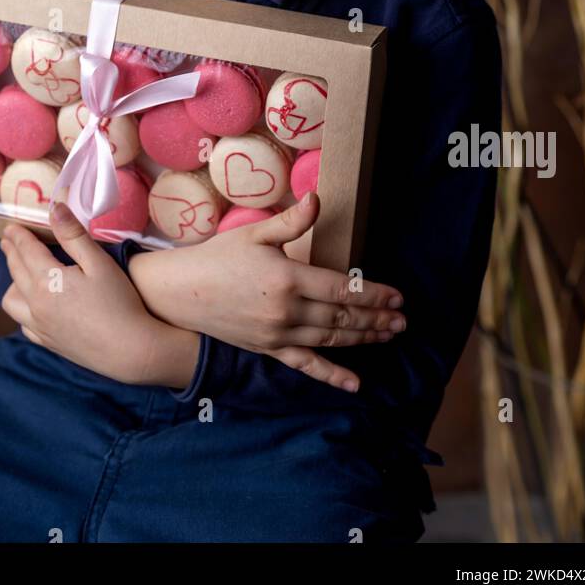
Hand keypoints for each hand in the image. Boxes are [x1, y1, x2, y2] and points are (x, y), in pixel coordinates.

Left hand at [0, 203, 198, 387]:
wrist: (130, 350)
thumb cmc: (119, 302)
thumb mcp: (99, 262)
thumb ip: (74, 235)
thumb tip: (55, 208)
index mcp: (46, 281)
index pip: (25, 251)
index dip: (18, 236)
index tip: (10, 226)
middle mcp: (36, 304)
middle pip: (15, 272)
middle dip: (11, 252)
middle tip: (9, 240)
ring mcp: (40, 326)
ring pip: (12, 301)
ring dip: (12, 281)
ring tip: (19, 271)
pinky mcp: (48, 343)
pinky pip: (23, 323)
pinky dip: (22, 308)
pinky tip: (32, 305)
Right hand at [128, 191, 405, 392]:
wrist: (181, 293)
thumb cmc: (218, 256)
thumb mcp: (255, 233)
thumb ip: (291, 221)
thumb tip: (317, 199)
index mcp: (288, 278)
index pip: (342, 288)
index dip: (373, 293)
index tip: (397, 296)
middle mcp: (287, 311)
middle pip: (342, 317)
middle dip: (376, 319)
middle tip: (403, 320)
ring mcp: (279, 335)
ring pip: (331, 340)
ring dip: (364, 339)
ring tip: (389, 335)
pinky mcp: (270, 350)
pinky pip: (306, 366)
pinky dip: (332, 376)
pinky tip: (355, 384)